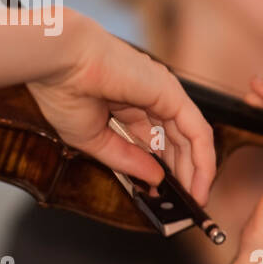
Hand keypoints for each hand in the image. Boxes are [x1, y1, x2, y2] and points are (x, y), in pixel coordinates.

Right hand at [25, 14, 215, 205]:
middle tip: (185, 203)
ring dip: (196, 171)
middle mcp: (148, 96)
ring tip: (195, 199)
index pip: (152, 140)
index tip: (161, 195)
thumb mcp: (93, 140)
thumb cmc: (64, 91)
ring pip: (190, 137)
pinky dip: (202, 159)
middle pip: (175, 141)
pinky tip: (199, 183)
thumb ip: (126, 159)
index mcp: (125, 103)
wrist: (60, 61)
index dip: (159, 168)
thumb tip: (155, 180)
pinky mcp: (171, 93)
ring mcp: (162, 93)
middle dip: (181, 173)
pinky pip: (196, 130)